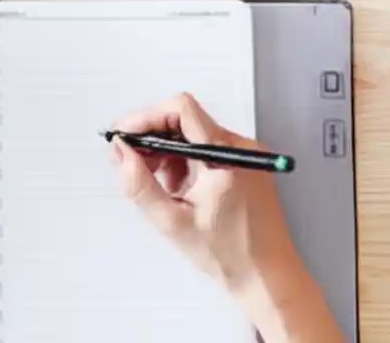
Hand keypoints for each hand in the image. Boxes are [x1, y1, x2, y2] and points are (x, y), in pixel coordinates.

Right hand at [113, 93, 342, 342]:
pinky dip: (184, 166)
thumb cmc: (232, 255)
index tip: (125, 135)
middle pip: (185, 122)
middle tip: (129, 163)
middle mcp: (240, 148)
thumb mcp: (173, 222)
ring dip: (167, 156)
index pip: (181, 110)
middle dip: (152, 140)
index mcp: (225, 155)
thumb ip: (140, 185)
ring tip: (158, 188)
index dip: (146, 118)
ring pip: (193, 138)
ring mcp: (244, 157)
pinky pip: (205, 153)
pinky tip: (177, 192)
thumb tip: (121, 153)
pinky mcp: (244, 168)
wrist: (267, 278)